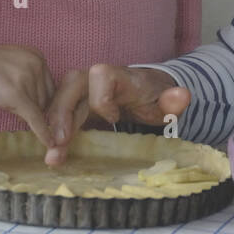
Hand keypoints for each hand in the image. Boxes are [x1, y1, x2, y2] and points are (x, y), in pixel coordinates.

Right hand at [0, 34, 54, 148]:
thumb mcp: (11, 67)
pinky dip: (42, 132)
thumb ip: (27, 80)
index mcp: (38, 57)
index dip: (40, 102)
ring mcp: (28, 78)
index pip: (50, 88)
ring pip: (38, 109)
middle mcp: (37, 65)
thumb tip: (39, 108)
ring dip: (22, 112)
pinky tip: (48, 142)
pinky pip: (34, 118)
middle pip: (46, 100)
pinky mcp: (16, 94)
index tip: (34, 111)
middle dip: (31, 107)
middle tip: (8, 102)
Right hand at [43, 64, 190, 165]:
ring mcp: (80, 90)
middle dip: (62, 114)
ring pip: (58, 100)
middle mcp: (93, 78)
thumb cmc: (152, 97)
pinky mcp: (71, 104)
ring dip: (51, 128)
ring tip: (51, 157)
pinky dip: (50, 131)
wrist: (144, 92)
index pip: (101, 76)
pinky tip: (50, 153)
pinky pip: (55, 112)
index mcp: (118, 76)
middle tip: (59, 144)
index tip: (113, 119)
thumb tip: (183, 95)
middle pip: (71, 86)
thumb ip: (173, 101)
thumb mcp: (166, 102)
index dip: (102, 98)